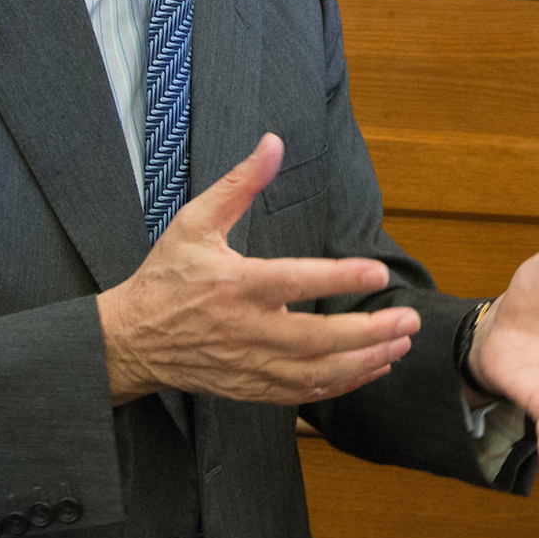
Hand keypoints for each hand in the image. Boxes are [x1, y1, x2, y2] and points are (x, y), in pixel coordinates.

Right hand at [96, 135, 419, 404]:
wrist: (130, 340)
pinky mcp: (251, 388)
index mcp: (235, 285)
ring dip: (365, 361)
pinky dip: (342, 384)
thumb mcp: (195, 221)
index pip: (296, 281)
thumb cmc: (165, 277)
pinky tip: (370, 368)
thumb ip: (240, 183)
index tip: (378, 272)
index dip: (340, 278)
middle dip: (370, 332)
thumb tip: (273, 143)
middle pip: (318, 339)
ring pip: (317, 372)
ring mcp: (250, 364)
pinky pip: (304, 394)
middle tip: (408, 320)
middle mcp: (246, 330)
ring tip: (400, 344)